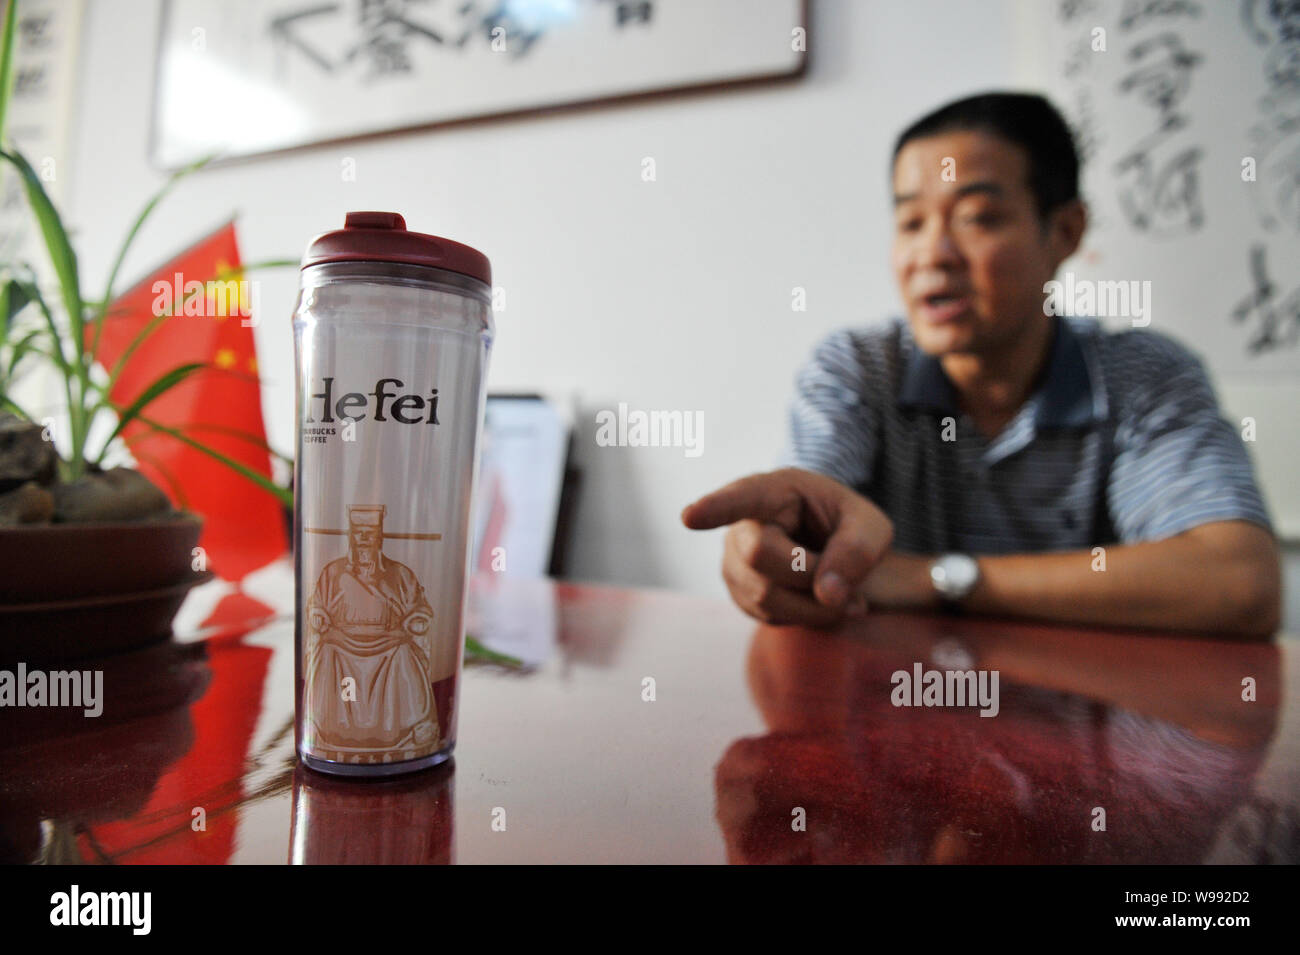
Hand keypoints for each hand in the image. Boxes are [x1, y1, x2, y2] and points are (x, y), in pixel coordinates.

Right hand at [681, 467, 892, 626]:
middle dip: (809, 572)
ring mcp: (734, 562)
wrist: (834, 547)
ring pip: (765, 596)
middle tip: (844, 575)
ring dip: (814, 603)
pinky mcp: (740, 594)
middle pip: (760, 556)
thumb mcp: (870, 527)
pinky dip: (804, 616)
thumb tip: (827, 594)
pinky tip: (816, 599)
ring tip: (838, 589)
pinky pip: (769, 616)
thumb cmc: (848, 526)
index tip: (689, 517)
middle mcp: (742, 525)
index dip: (714, 508)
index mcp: (773, 491)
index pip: (740, 499)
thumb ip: (857, 552)